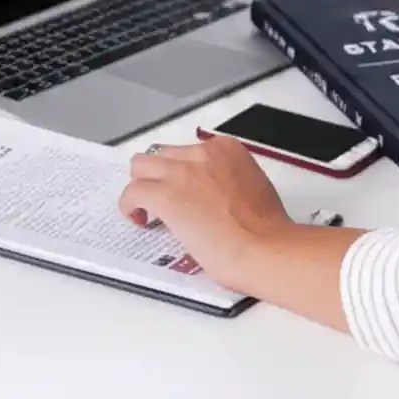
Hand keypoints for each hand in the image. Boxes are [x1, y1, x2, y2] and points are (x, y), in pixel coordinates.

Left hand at [118, 131, 289, 291]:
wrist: (265, 248)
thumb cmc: (267, 231)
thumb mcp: (254, 189)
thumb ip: (230, 182)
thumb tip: (213, 197)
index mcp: (227, 150)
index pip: (189, 151)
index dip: (182, 173)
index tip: (185, 192)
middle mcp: (203, 154)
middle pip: (163, 155)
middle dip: (160, 176)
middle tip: (163, 200)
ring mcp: (183, 173)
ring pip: (141, 166)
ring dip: (142, 186)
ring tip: (147, 208)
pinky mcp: (165, 196)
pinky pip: (133, 192)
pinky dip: (130, 206)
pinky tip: (139, 220)